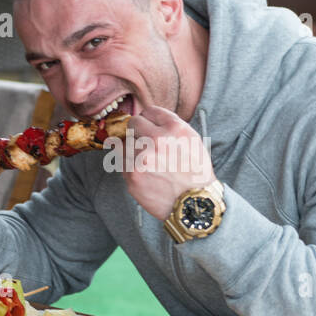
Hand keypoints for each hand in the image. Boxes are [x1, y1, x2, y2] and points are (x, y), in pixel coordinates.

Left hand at [123, 105, 215, 219]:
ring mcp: (141, 158)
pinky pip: (120, 161)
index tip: (150, 128)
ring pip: (123, 142)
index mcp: (174, 128)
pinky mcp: (132, 175)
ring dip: (131, 149)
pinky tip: (143, 173)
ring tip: (147, 162)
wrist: (193, 204)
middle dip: (138, 132)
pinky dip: (128, 165)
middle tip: (147, 145)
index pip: (149, 111)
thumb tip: (147, 116)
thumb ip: (170, 125)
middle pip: (133, 123)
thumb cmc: (194, 172)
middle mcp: (157, 140)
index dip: (150, 120)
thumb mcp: (192, 140)